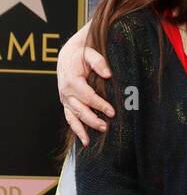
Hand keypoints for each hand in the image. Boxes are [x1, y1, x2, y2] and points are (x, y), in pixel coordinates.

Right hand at [57, 24, 114, 145]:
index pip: (88, 96)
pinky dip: (76, 130)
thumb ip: (98, 61)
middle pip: (80, 110)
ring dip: (82, 130)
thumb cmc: (80, 54)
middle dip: (92, 120)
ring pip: (73, 118)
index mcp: (72, 80)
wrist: (67, 55)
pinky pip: (70, 119)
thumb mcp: (89, 53)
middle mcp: (66, 92)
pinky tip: (84, 141)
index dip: (100, 105)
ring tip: (90, 141)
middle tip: (106, 127)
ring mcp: (65, 100)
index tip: (112, 112)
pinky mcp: (67, 104)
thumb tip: (108, 74)